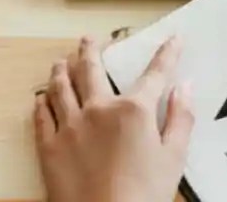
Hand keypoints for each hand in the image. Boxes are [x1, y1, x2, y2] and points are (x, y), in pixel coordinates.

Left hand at [34, 35, 193, 201]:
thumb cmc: (142, 197)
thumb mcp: (174, 158)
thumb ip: (181, 118)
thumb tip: (185, 89)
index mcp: (134, 111)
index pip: (155, 73)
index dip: (167, 53)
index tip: (173, 40)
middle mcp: (99, 110)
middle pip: (93, 69)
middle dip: (92, 50)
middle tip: (90, 39)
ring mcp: (70, 127)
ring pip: (61, 87)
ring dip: (61, 70)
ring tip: (60, 61)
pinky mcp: (49, 147)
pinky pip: (41, 116)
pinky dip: (42, 102)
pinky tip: (41, 98)